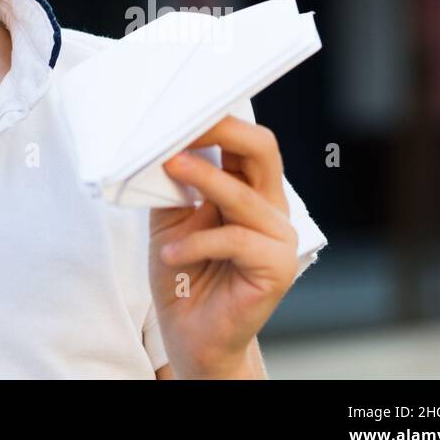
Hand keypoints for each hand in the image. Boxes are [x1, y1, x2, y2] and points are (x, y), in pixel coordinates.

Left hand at [147, 116, 298, 377]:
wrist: (192, 334)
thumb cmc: (183, 272)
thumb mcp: (171, 216)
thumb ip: (173, 182)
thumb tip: (160, 143)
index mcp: (249, 188)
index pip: (244, 140)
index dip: (216, 119)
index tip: (180, 105)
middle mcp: (271, 207)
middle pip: (262, 149)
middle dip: (222, 129)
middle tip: (182, 125)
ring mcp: (279, 237)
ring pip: (243, 193)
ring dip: (202, 177)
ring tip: (167, 167)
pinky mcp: (277, 268)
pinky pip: (234, 240)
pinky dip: (195, 243)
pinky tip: (170, 254)